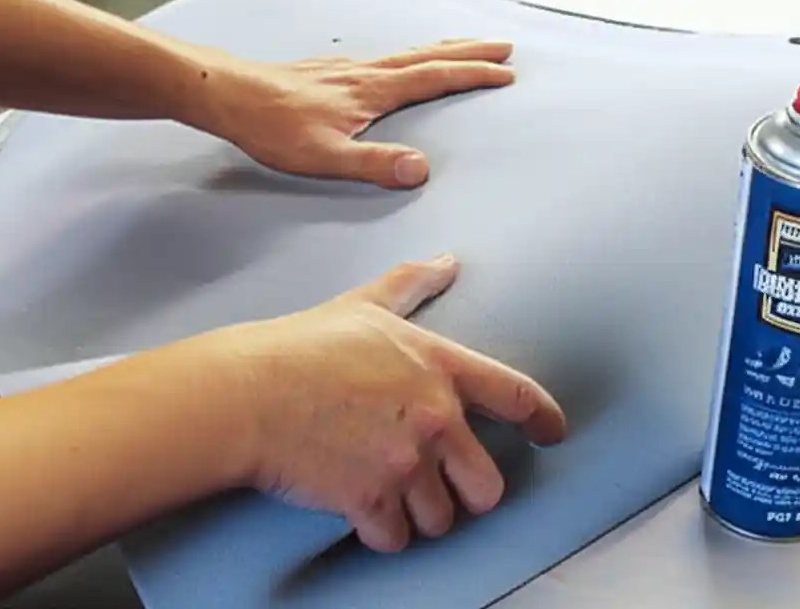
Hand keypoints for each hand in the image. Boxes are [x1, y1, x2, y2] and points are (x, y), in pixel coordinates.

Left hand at [186, 40, 514, 188]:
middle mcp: (366, 72)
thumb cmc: (272, 127)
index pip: (434, 78)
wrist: (229, 95)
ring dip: (444, 49)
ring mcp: (349, 68)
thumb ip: (373, 164)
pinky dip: (412, 55)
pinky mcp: (332, 72)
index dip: (472, 74)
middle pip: (429, 55)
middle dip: (469, 50)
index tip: (504, 72)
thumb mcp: (324, 156)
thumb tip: (420, 169)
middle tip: (503, 45)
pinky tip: (402, 63)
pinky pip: (387, 57)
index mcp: (372, 91)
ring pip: (408, 53)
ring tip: (466, 46)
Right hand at [205, 254, 565, 551]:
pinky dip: (383, 534)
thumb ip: (411, 284)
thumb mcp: (364, 306)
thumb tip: (447, 261)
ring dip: (420, 515)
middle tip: (444, 487)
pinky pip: (396, 539)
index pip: (516, 395)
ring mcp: (404, 462)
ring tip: (393, 496)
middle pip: (488, 485)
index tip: (553, 433)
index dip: (544, 418)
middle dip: (469, 493)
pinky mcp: (370, 500)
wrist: (247, 393)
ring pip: (441, 519)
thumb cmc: (301, 347)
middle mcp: (435, 418)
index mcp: (439, 367)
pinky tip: (365, 514)